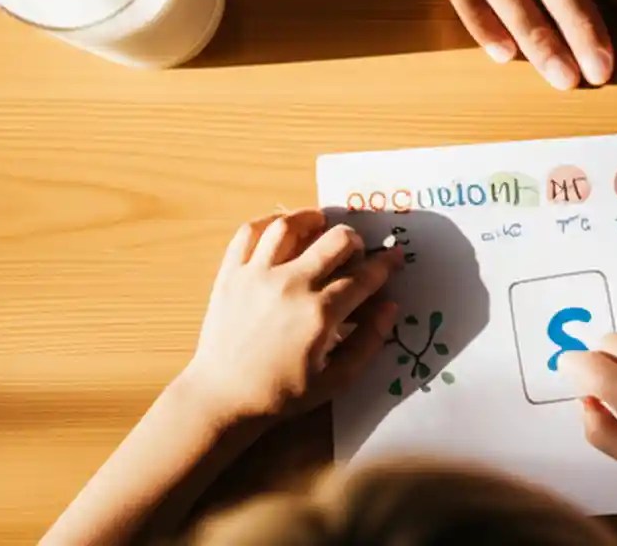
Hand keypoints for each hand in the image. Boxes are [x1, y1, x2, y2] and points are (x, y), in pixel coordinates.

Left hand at [182, 210, 402, 422]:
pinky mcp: (230, 274)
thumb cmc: (283, 393)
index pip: (364, 276)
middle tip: (358, 250)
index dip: (385, 264)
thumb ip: (369, 342)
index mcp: (320, 313)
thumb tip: (390, 307)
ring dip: (313, 219)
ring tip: (322, 224)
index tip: (394, 257)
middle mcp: (291, 285)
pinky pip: (249, 233)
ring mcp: (257, 275)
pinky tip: (282, 229)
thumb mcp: (336, 380)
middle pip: (335, 240)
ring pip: (290, 226)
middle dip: (356, 241)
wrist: (222, 397)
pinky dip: (269, 222)